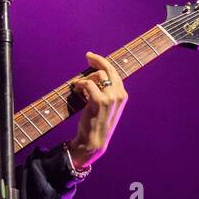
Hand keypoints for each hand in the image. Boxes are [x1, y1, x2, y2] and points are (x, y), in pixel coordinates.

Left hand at [67, 51, 126, 168]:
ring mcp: (110, 97)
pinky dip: (80, 84)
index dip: (103, 63)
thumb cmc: (97, 124)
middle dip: (97, 59)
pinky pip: (88, 83)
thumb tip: (96, 76)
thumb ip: (106, 92)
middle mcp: (119, 94)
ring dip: (86, 77)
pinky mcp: (98, 101)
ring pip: (98, 75)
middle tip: (88, 56)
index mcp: (122, 95)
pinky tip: (76, 88)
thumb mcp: (107, 107)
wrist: (94, 141)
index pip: (114, 73)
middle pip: (108, 69)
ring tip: (78, 85)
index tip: (93, 58)